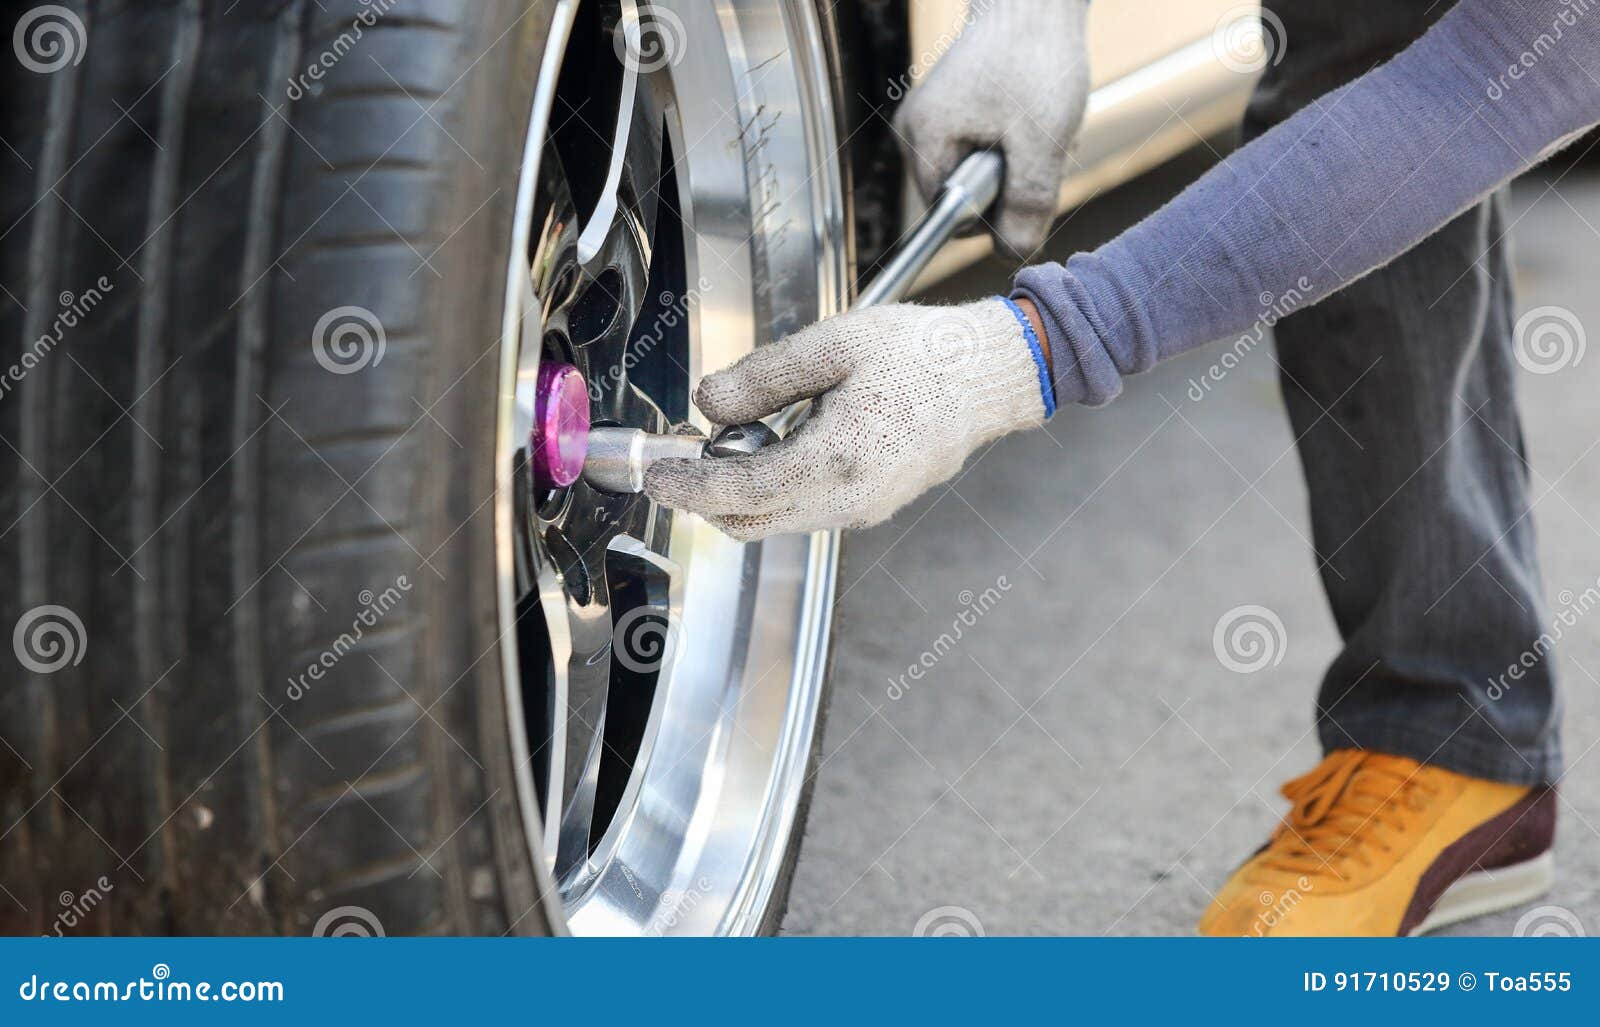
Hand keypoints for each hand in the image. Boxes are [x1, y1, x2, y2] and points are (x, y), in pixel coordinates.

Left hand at [644, 299, 1050, 540]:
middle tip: (690, 450)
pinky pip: (807, 510)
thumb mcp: (834, 345)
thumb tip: (709, 403)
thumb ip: (763, 377)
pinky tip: (783, 441)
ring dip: (745, 489)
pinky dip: (777, 488)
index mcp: (836, 460)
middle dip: (708, 493)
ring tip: (750, 430)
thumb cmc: (923, 355)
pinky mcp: (872, 507)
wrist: (990, 376)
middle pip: (750, 522)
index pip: (738, 493)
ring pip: (777, 520)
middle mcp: (849, 500)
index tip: (656, 475)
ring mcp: (863, 510)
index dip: (687, 487)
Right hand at [893, 0, 1090, 257]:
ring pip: (976, 175)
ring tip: (1035, 126)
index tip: (1024, 185)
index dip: (992, 216)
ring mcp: (930, 118)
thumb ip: (1026, 204)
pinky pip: (980, 150)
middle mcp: (914, 131)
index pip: (949, 217)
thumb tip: (1012, 255)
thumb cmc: (1034, 57)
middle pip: (962, 197)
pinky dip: (1013, 143)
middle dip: (1008, 185)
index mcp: (924, 140)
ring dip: (1016, 164)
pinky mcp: (950, 110)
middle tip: (1037, 147)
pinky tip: (1028, 116)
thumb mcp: (1040, 142)